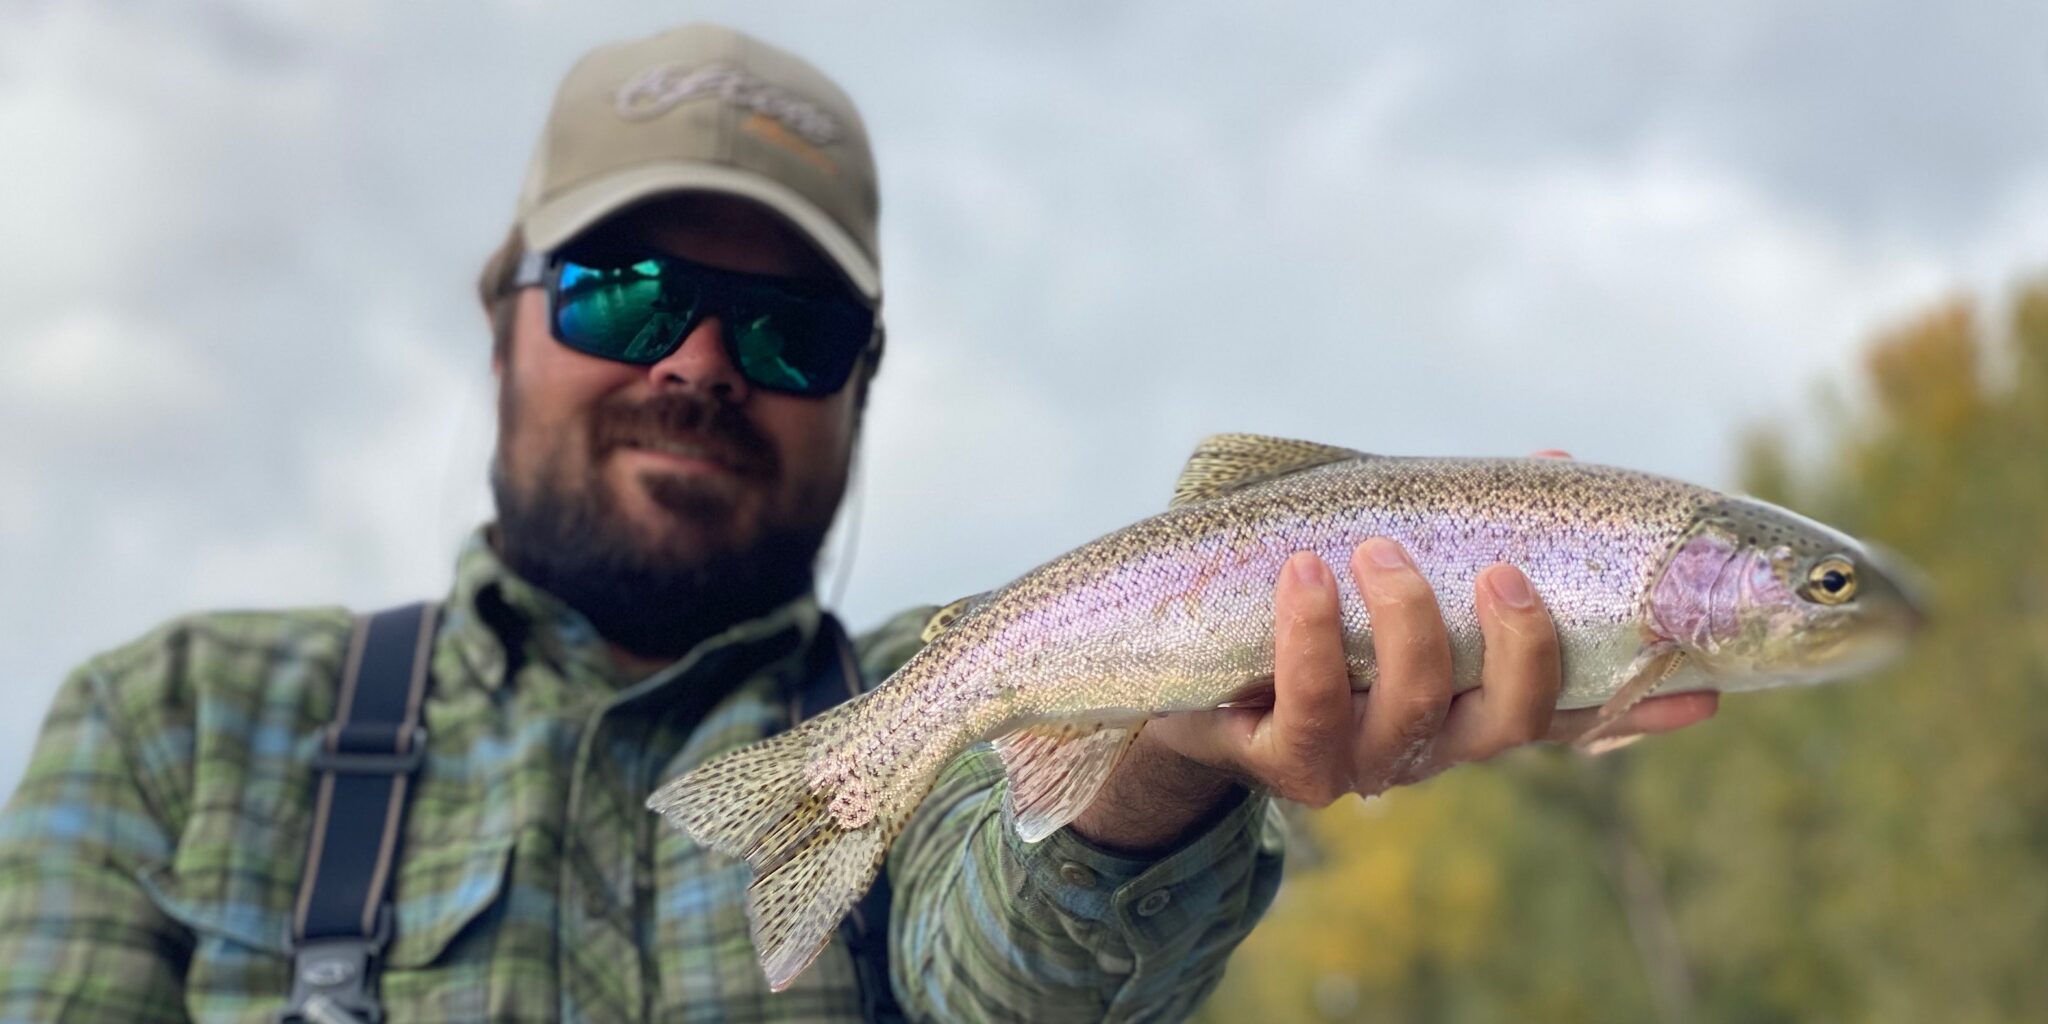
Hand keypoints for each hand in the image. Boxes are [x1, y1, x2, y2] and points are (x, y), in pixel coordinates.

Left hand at [1069, 539, 1717, 852]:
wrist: (1179, 671)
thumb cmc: (1308, 609)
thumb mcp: (1393, 560)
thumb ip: (1468, 523)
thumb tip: (1554, 462)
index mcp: (1467, 703)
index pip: (1570, 714)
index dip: (1637, 711)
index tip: (1705, 689)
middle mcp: (1426, 745)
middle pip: (1506, 724)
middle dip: (1517, 648)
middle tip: (1501, 571)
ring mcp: (1356, 759)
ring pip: (1411, 713)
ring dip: (1404, 623)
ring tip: (1375, 549)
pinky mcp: (1280, 758)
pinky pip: (1309, 707)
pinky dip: (1312, 635)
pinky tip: (1304, 571)